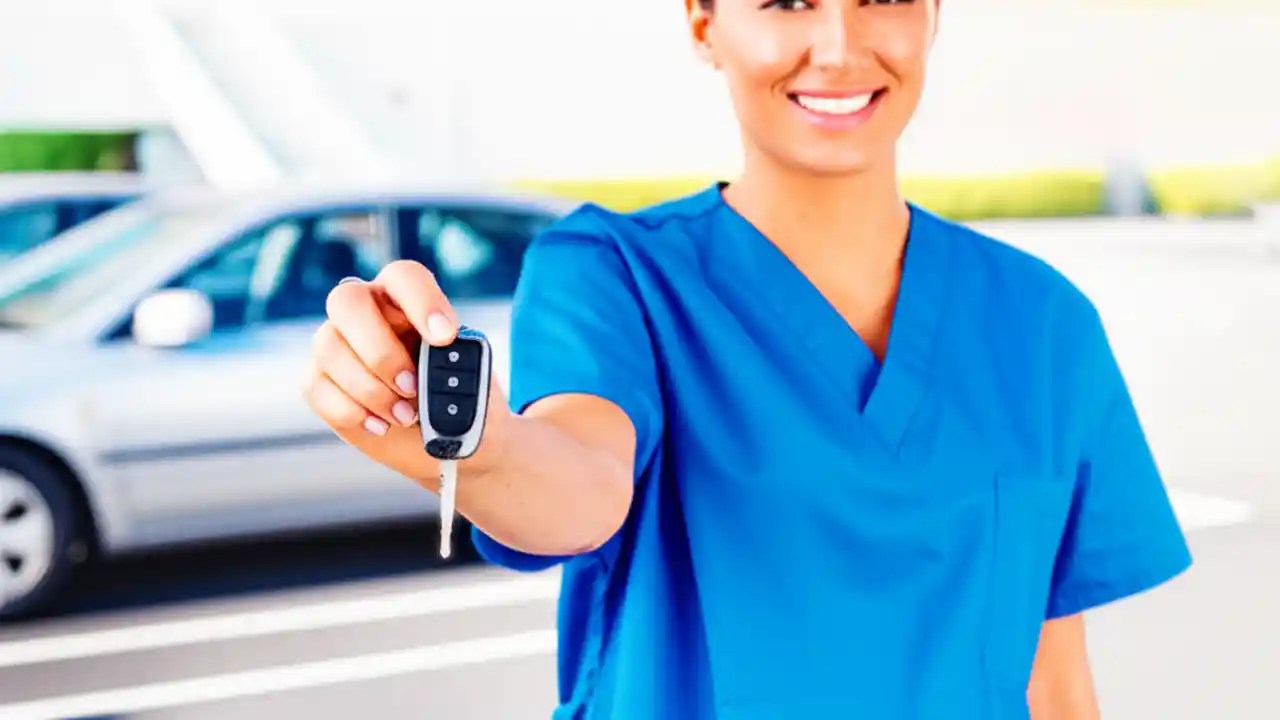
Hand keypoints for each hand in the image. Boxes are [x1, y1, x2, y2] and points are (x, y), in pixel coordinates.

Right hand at [302, 261, 511, 488]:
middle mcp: (365, 311)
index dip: (422, 301)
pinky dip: (352, 411)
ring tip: (406, 416)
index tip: (446, 338)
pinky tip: (380, 426)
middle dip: (380, 350)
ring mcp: (335, 343)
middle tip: (412, 385)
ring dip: (370, 389)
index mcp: (405, 298)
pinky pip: (316, 386)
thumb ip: (457, 369)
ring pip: (329, 347)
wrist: (441, 440)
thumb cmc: (456, 400)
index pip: (405, 277)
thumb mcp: (469, 384)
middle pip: (347, 301)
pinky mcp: (319, 379)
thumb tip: (435, 371)